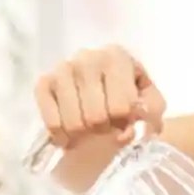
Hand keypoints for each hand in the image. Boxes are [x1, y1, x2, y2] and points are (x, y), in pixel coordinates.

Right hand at [33, 44, 166, 149]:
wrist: (105, 84)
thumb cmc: (130, 93)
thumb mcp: (149, 101)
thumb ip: (149, 116)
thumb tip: (129, 133)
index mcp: (116, 57)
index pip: (121, 107)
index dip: (125, 125)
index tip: (125, 124)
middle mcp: (87, 58)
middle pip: (96, 116)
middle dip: (104, 130)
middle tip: (107, 127)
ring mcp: (63, 69)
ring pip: (74, 122)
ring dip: (84, 135)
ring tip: (91, 129)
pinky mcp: (44, 84)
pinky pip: (52, 122)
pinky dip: (62, 136)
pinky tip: (71, 136)